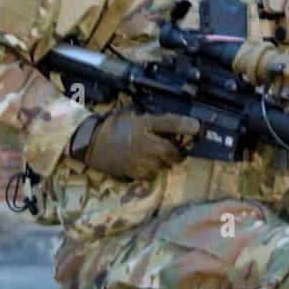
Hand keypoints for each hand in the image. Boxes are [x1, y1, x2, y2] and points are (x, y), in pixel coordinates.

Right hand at [69, 107, 199, 180]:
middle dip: (178, 152)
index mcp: (143, 125)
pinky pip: (151, 175)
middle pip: (171, 151)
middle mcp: (145, 143)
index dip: (186, 125)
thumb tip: (162, 114)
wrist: (90, 144)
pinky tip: (149, 165)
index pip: (170, 123)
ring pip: (163, 165)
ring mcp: (140, 160)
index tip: (197, 126)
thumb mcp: (128, 113)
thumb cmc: (111, 125)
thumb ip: (145, 114)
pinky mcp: (133, 173)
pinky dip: (153, 171)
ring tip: (161, 157)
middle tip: (178, 149)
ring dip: (165, 162)